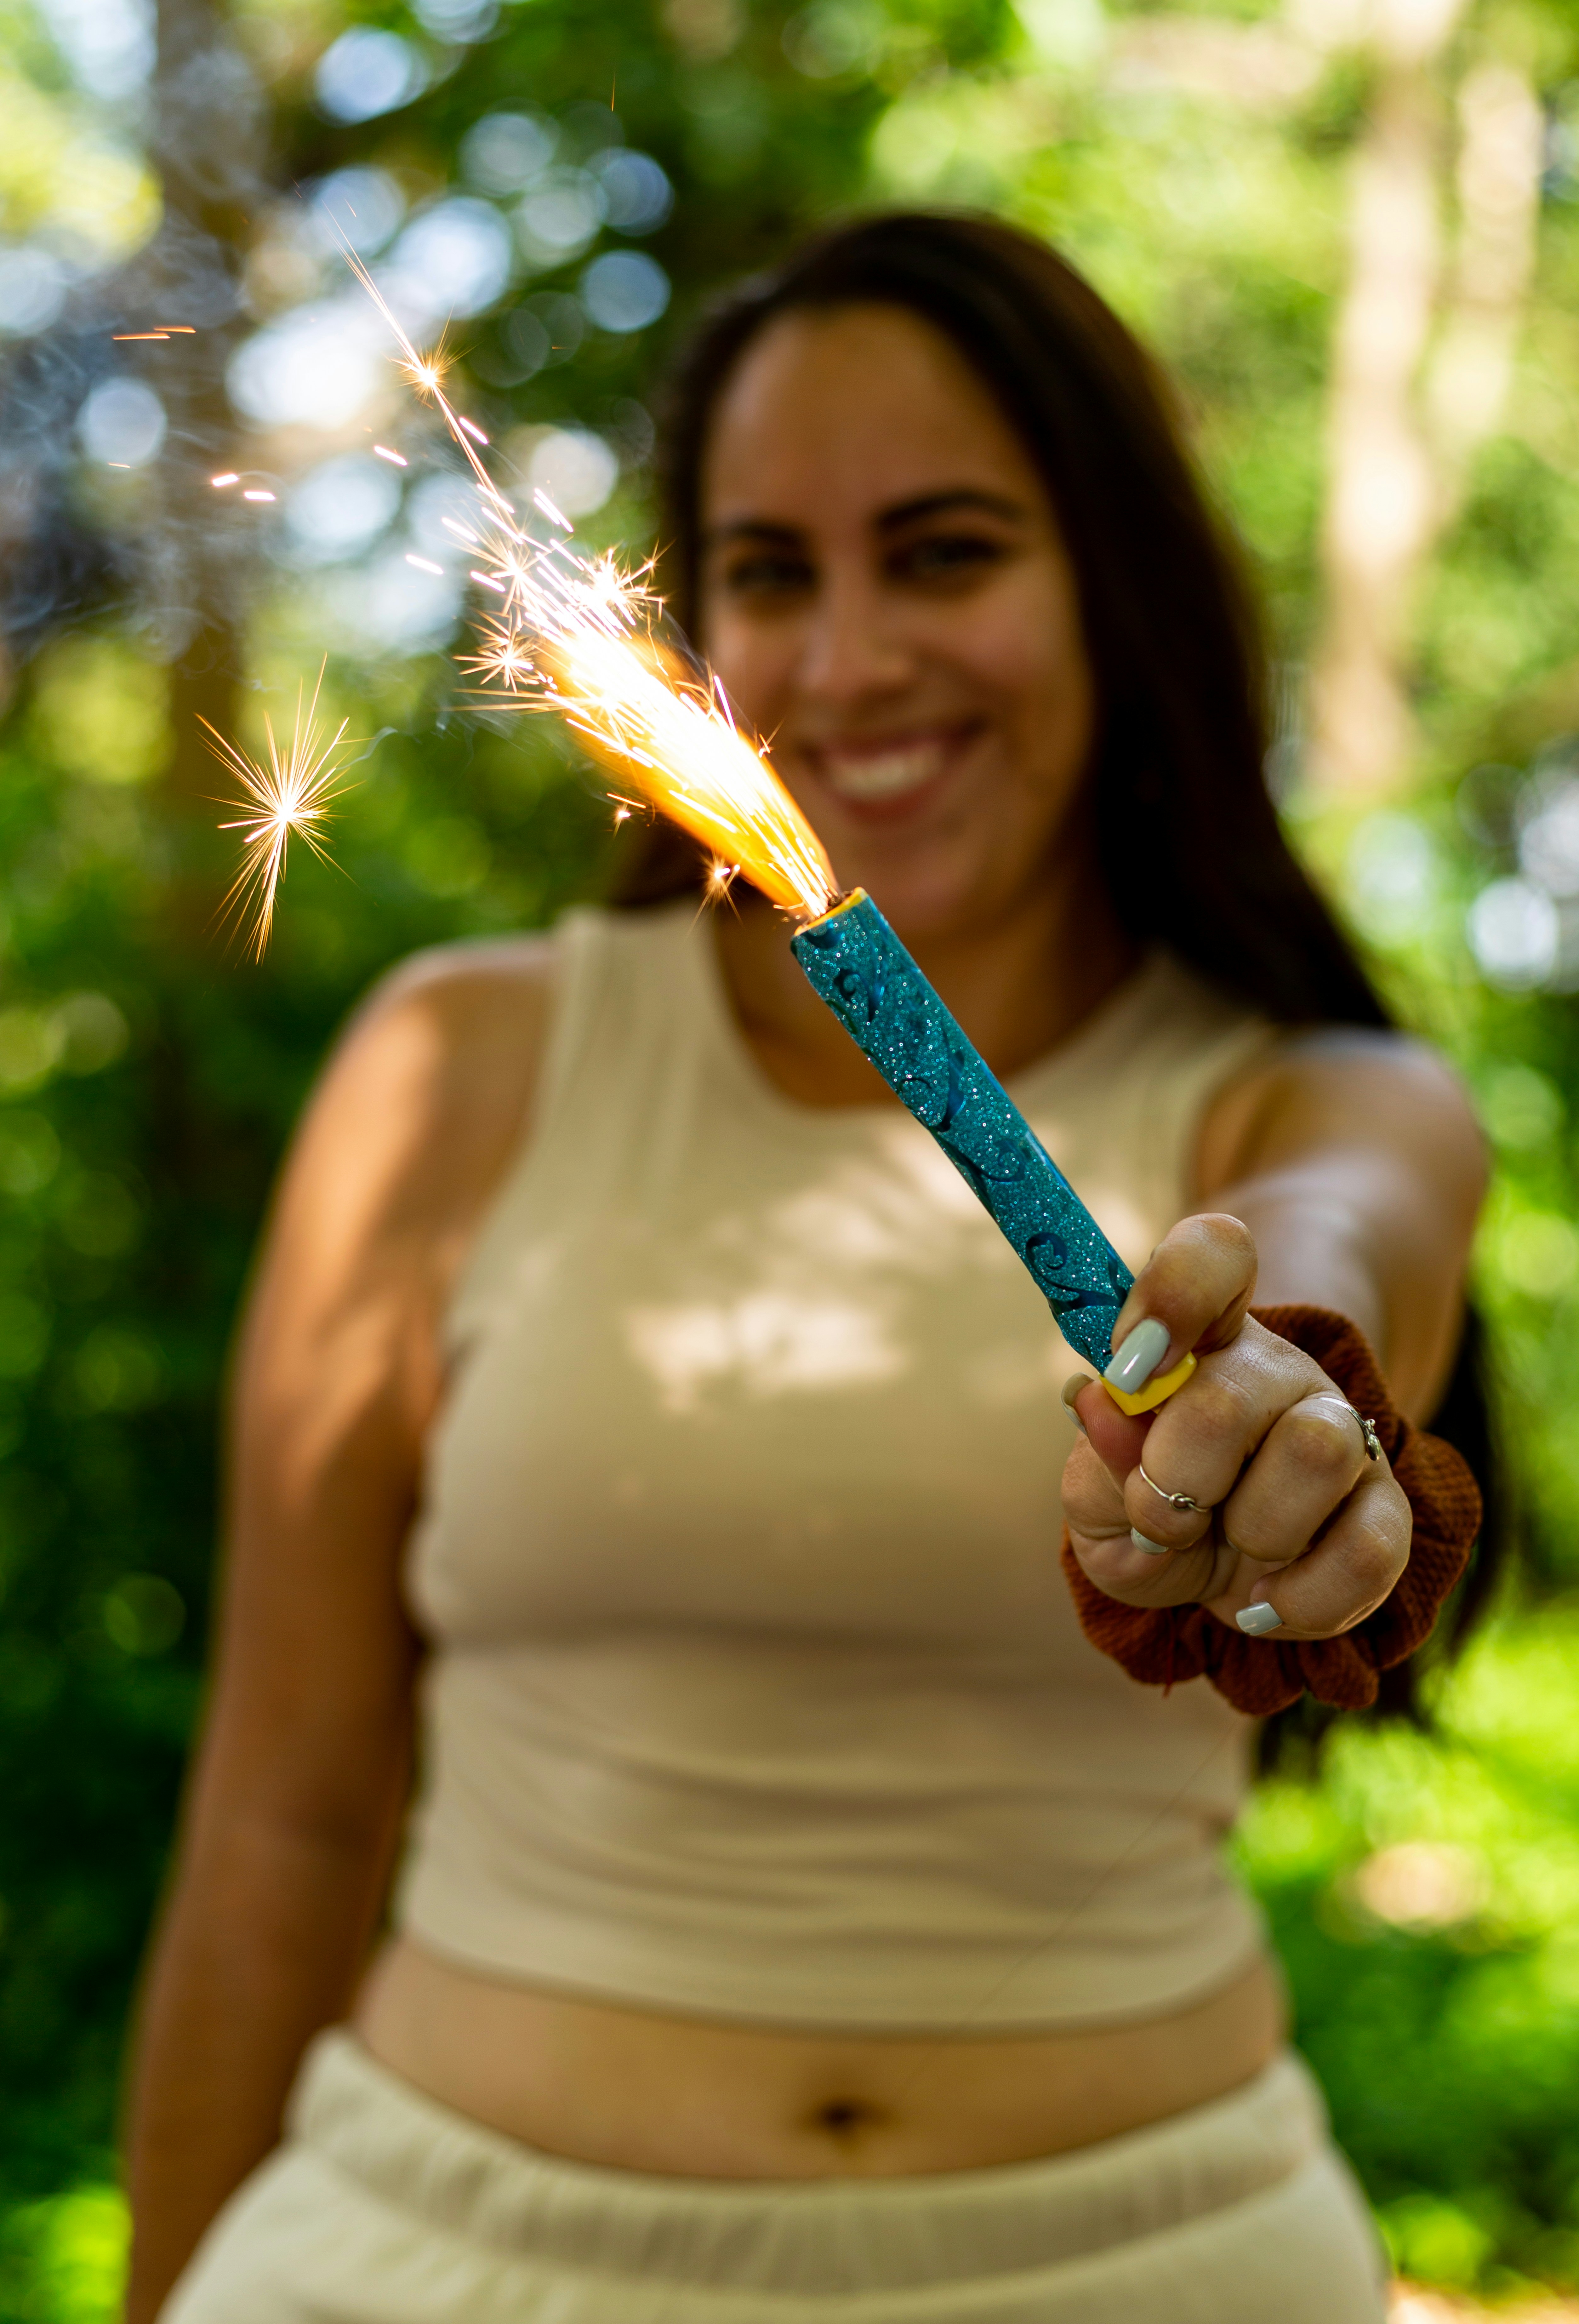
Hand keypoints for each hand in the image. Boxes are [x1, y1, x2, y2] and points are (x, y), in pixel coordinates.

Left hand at [1061, 1214, 1412, 1638]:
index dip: (1171, 1296)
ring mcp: (1343, 1433)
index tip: (1129, 1368)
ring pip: (1316, 1452)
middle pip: (1232, 1393)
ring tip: (1228, 1551)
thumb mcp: (1100, 1497)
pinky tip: (1263, 1601)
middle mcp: (1278, 1372)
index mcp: (1203, 1339)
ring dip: (1251, 1530)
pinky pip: (1369, 1548)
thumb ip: (1097, 1459)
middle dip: (1175, 1479)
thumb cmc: (1150, 1516)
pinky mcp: (1388, 1509)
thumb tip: (1103, 1402)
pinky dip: (1302, 1597)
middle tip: (1159, 1519)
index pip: (1212, 1253)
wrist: (1218, 1577)